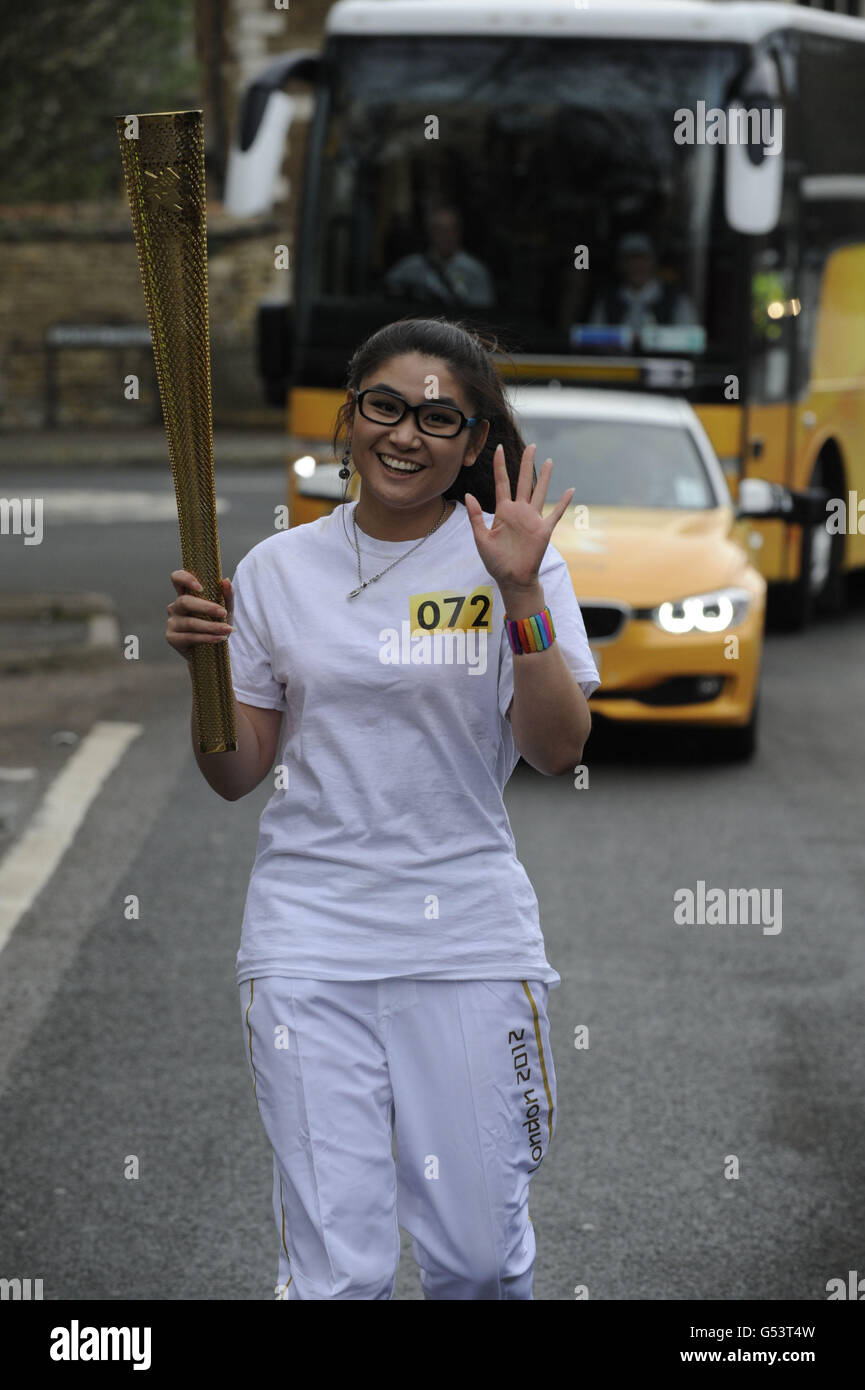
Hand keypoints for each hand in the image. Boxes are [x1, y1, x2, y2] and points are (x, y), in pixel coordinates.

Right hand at [166, 570, 233, 663]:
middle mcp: (175, 607)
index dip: (185, 579)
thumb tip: (225, 580)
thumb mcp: (226, 610)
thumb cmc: (217, 625)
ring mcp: (171, 622)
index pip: (177, 578)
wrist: (212, 652)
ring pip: (190, 622)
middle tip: (222, 613)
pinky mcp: (171, 638)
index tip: (201, 588)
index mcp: (186, 595)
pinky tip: (219, 638)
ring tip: (227, 630)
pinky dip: (207, 638)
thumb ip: (226, 596)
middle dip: (205, 607)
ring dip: (211, 626)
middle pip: (185, 601)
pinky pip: (190, 637)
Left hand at [464, 443, 573, 590]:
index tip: (499, 448)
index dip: (501, 466)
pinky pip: (555, 514)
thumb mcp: (481, 538)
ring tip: (549, 461)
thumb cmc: (496, 562)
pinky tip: (570, 490)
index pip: (502, 483)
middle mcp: (519, 511)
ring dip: (544, 477)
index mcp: (503, 511)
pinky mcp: (544, 530)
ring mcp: (533, 519)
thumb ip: (476, 517)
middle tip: (531, 446)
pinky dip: (563, 503)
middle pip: (524, 482)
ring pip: (539, 492)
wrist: (512, 579)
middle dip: (526, 464)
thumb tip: (469, 495)